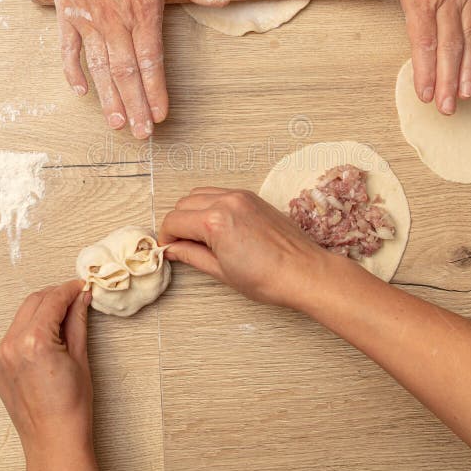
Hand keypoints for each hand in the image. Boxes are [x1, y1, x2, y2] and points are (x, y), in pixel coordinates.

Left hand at [0, 280, 101, 470]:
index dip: (70, 289)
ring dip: (42, 308)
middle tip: (76, 296)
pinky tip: (49, 332)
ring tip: (65, 314)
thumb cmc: (71, 406)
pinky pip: (14, 332)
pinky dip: (31, 325)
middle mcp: (11, 345)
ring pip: (22, 315)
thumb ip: (77, 321)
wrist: (53, 439)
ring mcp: (0, 355)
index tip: (82, 286)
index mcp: (34, 342)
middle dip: (55, 294)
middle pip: (34, 301)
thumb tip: (81, 297)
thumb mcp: (81, 356)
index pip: (52, 300)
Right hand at [50, 0, 229, 138]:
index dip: (156, 91)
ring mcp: (91, 22)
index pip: (152, 63)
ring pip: (100, 69)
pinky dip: (73, 72)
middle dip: (135, 106)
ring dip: (108, 98)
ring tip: (116, 123)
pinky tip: (81, 92)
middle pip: (126, 74)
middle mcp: (117, 24)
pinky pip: (69, 51)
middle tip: (140, 134)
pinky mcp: (69, 17)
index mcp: (143, 15)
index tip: (160, 115)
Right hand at [159, 188, 331, 308]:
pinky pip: (220, 193)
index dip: (166, 237)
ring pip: (200, 194)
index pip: (173, 221)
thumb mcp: (221, 271)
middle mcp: (226, 201)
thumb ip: (191, 255)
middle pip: (183, 204)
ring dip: (193, 212)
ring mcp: (241, 196)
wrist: (304, 272)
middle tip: (183, 245)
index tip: (169, 249)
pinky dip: (211, 205)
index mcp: (215, 221)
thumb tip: (173, 249)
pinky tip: (218, 227)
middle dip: (178, 224)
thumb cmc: (268, 277)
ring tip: (200, 237)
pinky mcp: (252, 196)